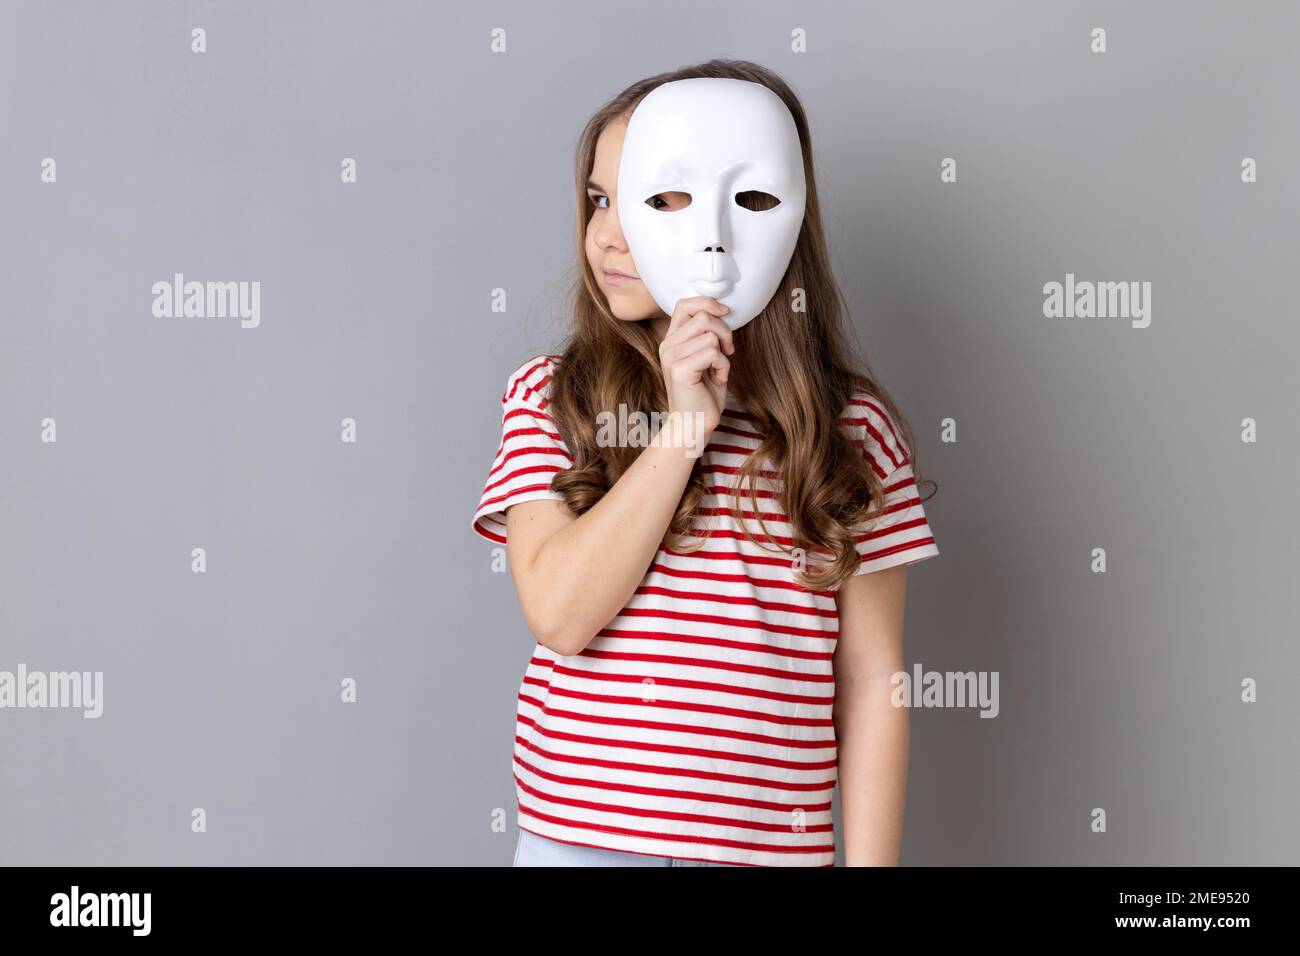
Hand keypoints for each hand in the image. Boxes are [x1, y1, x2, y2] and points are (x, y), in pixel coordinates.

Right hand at [657, 295, 734, 442]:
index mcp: (671, 340)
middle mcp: (667, 345)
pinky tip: (717, 380)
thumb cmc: (703, 393)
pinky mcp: (680, 369)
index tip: (725, 313)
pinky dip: (723, 366)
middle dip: (725, 331)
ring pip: (710, 335)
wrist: (693, 425)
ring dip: (723, 353)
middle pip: (703, 316)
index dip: (707, 303)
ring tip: (717, 370)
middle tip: (727, 351)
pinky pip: (712, 352)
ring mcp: (671, 357)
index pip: (684, 304)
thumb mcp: (706, 358)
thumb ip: (707, 335)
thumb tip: (722, 310)